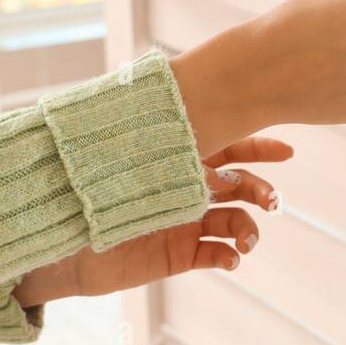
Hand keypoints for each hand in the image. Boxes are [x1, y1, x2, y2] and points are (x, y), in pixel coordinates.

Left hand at [14, 137, 292, 307]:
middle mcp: (189, 189)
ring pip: (235, 222)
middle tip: (272, 201)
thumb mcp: (109, 157)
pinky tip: (231, 259)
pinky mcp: (181, 255)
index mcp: (179, 160)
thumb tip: (142, 85)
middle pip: (242, 186)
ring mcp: (188, 222)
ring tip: (247, 241)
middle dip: (262, 192)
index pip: (229, 148)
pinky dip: (229, 257)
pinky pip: (217, 255)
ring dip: (249, 229)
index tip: (287, 152)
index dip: (260, 150)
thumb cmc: (78, 190)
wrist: (58, 241)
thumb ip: (138, 132)